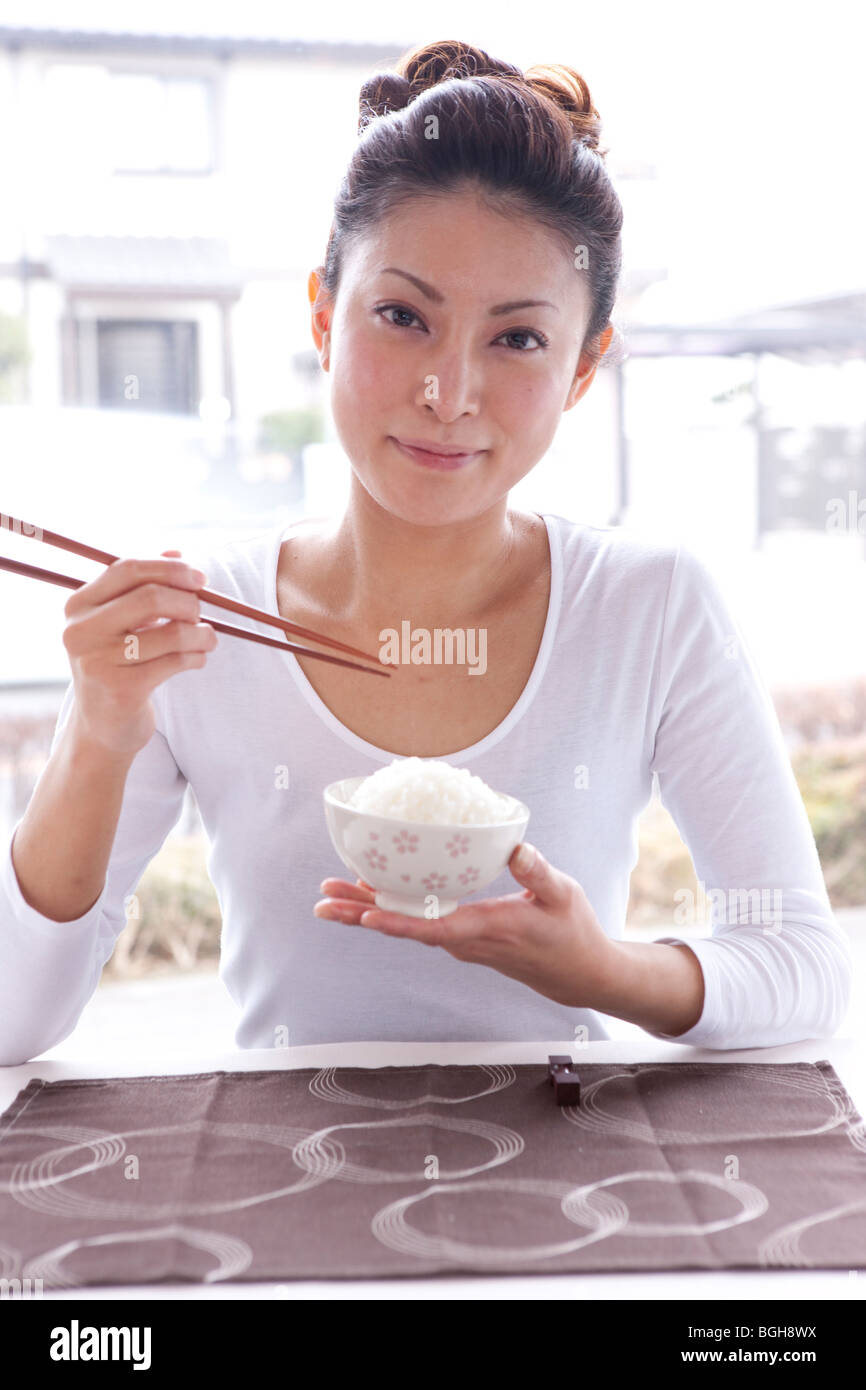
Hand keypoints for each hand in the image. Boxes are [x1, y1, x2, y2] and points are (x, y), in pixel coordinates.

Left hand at [314, 842, 618, 1008]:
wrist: (577, 972)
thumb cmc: (571, 932)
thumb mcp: (563, 896)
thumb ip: (538, 873)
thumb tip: (516, 847)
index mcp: (486, 929)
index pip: (433, 929)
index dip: (398, 923)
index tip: (365, 916)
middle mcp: (464, 941)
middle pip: (404, 928)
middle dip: (360, 914)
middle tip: (322, 901)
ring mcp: (459, 942)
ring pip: (406, 926)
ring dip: (367, 911)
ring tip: (330, 895)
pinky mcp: (460, 937)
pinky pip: (417, 923)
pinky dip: (390, 908)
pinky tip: (371, 891)